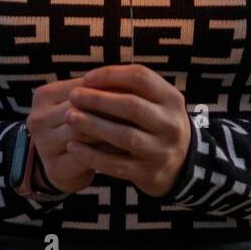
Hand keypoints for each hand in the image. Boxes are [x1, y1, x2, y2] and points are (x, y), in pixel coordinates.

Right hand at [27, 77, 130, 194]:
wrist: (62, 165)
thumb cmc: (79, 127)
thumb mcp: (83, 105)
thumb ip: (100, 92)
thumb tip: (132, 84)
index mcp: (44, 96)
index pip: (83, 86)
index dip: (111, 87)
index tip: (137, 90)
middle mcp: (38, 119)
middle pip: (82, 108)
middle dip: (113, 108)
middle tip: (143, 108)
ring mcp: (44, 144)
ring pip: (84, 132)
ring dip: (112, 129)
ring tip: (138, 127)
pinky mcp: (55, 167)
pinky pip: (86, 157)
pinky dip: (107, 152)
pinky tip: (127, 149)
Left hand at [62, 64, 191, 197]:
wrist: (180, 165)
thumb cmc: (156, 124)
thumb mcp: (156, 102)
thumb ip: (131, 90)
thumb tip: (89, 80)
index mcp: (171, 99)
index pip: (141, 78)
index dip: (112, 75)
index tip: (86, 78)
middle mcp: (170, 124)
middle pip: (133, 106)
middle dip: (99, 100)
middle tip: (74, 96)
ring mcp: (161, 151)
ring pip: (125, 136)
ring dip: (94, 125)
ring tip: (70, 117)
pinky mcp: (149, 174)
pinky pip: (116, 164)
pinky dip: (92, 155)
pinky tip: (73, 147)